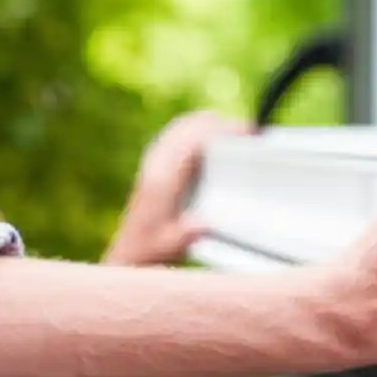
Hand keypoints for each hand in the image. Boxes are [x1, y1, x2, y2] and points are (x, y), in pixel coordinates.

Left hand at [106, 111, 251, 265]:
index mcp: (161, 180)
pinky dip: (194, 128)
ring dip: (206, 123)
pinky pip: (175, 134)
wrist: (128, 253)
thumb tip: (203, 225)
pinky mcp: (152, 164)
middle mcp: (155, 165)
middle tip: (248, 129)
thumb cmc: (151, 250)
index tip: (246, 130)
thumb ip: (185, 235)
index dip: (220, 130)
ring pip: (180, 127)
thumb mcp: (170, 246)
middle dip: (219, 123)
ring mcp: (152, 162)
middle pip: (188, 127)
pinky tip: (208, 134)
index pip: (192, 142)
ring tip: (234, 129)